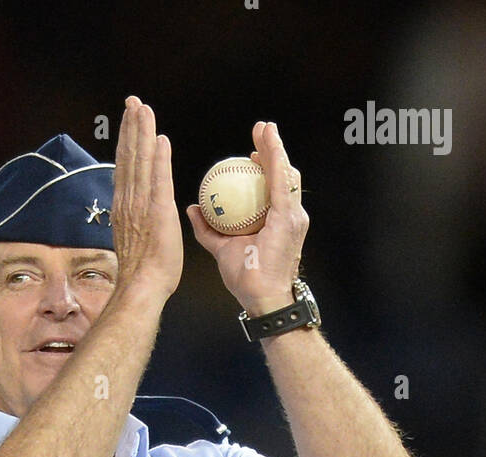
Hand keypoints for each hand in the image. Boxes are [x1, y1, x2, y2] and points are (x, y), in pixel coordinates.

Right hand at [111, 96, 182, 304]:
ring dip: (141, 133)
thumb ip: (138, 220)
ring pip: (140, 161)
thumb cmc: (143, 272)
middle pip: (129, 156)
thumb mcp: (136, 239)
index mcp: (124, 206)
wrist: (141, 286)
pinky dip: (158, 158)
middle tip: (134, 102)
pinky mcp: (157, 211)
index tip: (130, 120)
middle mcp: (129, 201)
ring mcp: (141, 205)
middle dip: (131, 126)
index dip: (127, 140)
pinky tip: (159, 139)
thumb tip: (143, 214)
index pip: (126, 166)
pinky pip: (158, 179)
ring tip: (142, 109)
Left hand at [185, 121, 308, 314]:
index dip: (264, 166)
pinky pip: (280, 181)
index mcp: (277, 221)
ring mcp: (293, 216)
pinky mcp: (288, 216)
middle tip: (260, 131)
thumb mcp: (222, 249)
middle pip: (282, 174)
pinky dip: (275, 159)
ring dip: (275, 148)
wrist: (261, 297)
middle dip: (272, 150)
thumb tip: (192, 209)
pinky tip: (267, 143)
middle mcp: (290, 215)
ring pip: (285, 173)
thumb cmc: (246, 279)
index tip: (250, 153)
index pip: (272, 187)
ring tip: (265, 130)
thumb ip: (208, 229)